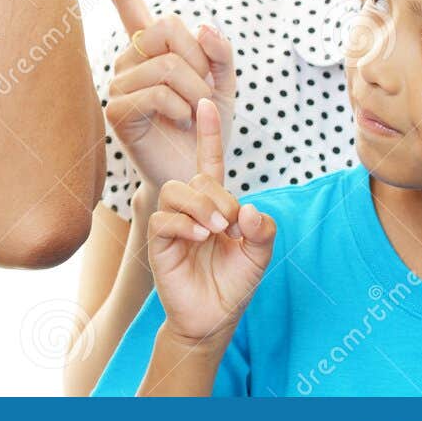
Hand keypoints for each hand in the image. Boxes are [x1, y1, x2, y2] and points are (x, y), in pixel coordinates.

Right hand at [83, 0, 236, 197]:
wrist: (197, 176)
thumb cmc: (207, 130)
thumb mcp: (225, 86)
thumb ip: (220, 53)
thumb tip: (203, 24)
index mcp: (150, 47)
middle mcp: (129, 59)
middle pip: (165, 26)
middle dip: (199, 57)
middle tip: (206, 89)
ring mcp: (119, 84)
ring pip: (166, 63)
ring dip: (195, 90)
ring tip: (195, 112)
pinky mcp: (117, 111)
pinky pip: (156, 92)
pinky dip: (181, 106)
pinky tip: (182, 122)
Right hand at [147, 98, 275, 346]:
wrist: (213, 318)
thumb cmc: (233, 283)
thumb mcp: (260, 254)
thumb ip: (263, 230)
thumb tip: (249, 209)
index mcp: (214, 203)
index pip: (210, 161)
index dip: (209, 134)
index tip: (207, 102)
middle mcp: (191, 207)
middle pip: (197, 177)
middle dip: (218, 195)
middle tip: (231, 224)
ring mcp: (173, 222)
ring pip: (175, 190)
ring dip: (200, 205)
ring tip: (215, 229)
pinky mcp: (158, 241)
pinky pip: (165, 218)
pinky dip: (185, 224)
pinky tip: (199, 237)